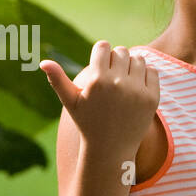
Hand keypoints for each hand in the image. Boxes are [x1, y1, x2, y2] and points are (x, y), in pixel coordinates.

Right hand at [40, 41, 159, 155]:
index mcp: (96, 80)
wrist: (111, 149)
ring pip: (138, 59)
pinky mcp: (152, 98)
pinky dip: (145, 75)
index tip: (100, 64)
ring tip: (124, 79)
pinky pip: (152, 72)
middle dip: (116, 59)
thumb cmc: (87, 122)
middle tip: (112, 74)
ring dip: (132, 65)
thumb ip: (57, 80)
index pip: (103, 46)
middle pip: (121, 51)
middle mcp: (117, 84)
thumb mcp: (70, 102)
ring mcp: (137, 91)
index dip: (101, 53)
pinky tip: (136, 86)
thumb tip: (42, 61)